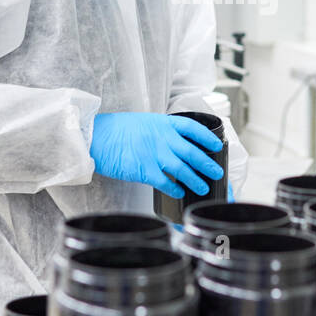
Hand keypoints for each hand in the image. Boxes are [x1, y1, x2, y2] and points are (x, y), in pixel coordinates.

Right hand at [89, 112, 223, 198]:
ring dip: (196, 179)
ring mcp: (154, 154)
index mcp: (163, 124)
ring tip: (204, 187)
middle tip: (218, 172)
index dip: (207, 137)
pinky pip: (165, 182)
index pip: (192, 128)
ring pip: (182, 169)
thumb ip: (162, 132)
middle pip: (192, 152)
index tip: (217, 144)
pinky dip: (175, 188)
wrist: (97, 138)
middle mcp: (162, 138)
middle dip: (207, 163)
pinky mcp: (144, 170)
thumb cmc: (118, 130)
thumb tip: (176, 143)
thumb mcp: (144, 123)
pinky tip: (180, 192)